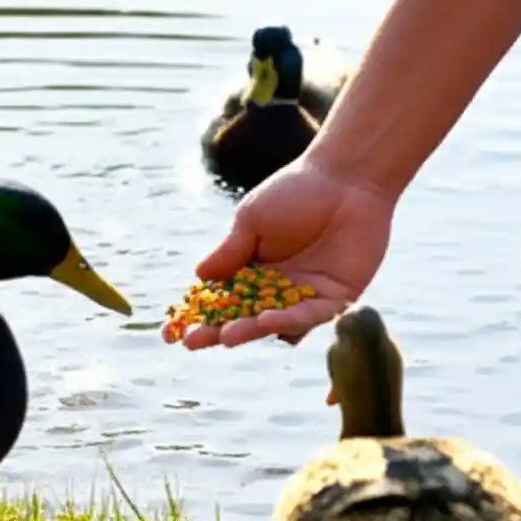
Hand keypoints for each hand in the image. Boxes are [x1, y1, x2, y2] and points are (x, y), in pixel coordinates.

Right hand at [165, 158, 396, 348]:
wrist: (346, 179)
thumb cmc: (295, 192)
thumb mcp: (252, 220)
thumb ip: (230, 251)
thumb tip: (199, 277)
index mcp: (252, 270)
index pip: (222, 300)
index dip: (199, 316)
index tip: (174, 332)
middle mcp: (277, 289)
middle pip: (244, 317)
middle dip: (218, 331)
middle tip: (195, 342)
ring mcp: (305, 295)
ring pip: (275, 323)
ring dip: (250, 331)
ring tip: (228, 336)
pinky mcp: (336, 297)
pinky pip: (311, 315)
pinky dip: (289, 321)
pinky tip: (268, 320)